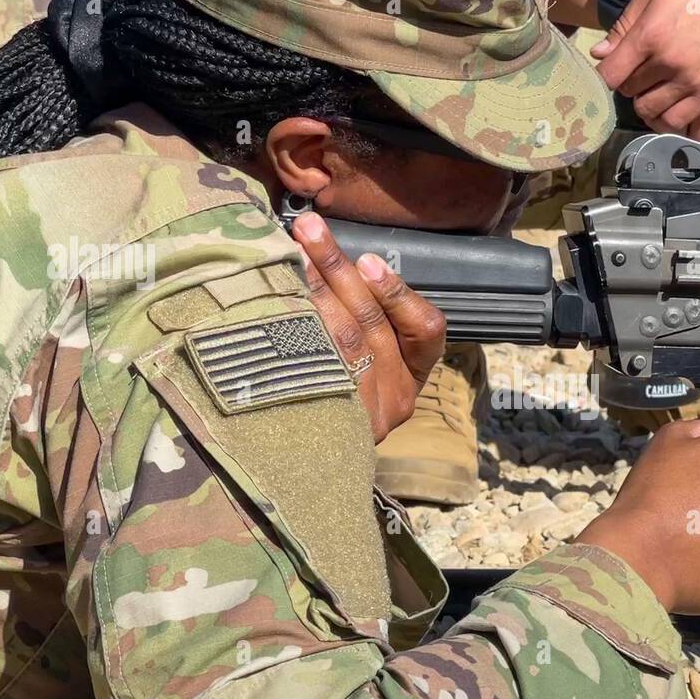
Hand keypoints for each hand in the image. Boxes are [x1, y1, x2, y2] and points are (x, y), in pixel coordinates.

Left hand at [293, 212, 446, 441]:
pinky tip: (273, 301)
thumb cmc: (340, 394)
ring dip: (313, 290)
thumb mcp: (372, 362)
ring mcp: (362, 418)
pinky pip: (313, 366)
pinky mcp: (329, 426)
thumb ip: (368, 317)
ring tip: (289, 254)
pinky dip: (295, 327)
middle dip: (339, 271)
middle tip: (309, 230)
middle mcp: (396, 401)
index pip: (425, 330)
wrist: (305, 468)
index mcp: (415, 378)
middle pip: (372, 327)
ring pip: (343, 343)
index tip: (367, 260)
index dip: (397, 293)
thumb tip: (333, 254)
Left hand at [590, 0, 699, 151]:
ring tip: (656, 89)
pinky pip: (678, 122)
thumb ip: (624, 23)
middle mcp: (669, 62)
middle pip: (630, 92)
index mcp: (651, 34)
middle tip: (641, 73)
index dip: (607, 75)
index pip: (611, 74)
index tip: (615, 69)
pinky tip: (670, 104)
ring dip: (648, 103)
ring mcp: (692, 82)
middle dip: (630, 84)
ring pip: (650, 112)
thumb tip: (598, 54)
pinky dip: (668, 117)